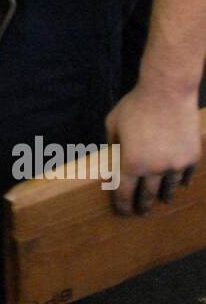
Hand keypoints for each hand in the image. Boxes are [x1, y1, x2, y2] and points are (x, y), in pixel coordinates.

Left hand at [105, 81, 200, 215]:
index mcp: (131, 163)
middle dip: (143, 206)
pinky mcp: (192, 157)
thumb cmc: (136, 104)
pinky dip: (181, 181)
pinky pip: (186, 176)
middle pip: (148, 196)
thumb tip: (113, 157)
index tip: (123, 213)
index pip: (125, 194)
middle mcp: (154, 169)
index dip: (123, 206)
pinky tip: (179, 185)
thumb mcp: (113, 123)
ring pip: (169, 189)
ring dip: (163, 196)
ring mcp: (176, 165)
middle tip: (141, 212)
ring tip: (162, 201)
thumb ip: (112, 144)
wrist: (168, 90)